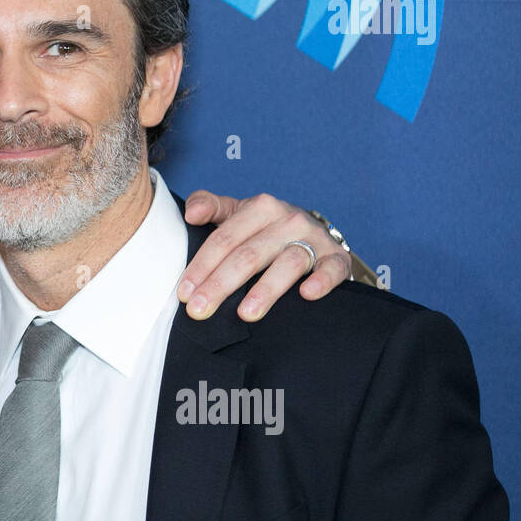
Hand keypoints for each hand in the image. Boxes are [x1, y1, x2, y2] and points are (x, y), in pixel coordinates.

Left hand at [177, 191, 352, 321]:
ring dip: (265, 290)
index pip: (224, 239)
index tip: (184, 294)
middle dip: (221, 285)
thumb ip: (210, 206)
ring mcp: (314, 238)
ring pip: (287, 263)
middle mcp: (288, 219)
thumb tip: (191, 213)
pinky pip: (332, 268)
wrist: (313, 232)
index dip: (201, 267)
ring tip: (245, 314)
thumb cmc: (266, 227)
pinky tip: (307, 295)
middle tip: (200, 311)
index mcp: (260, 207)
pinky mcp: (336, 257)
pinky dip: (322, 280)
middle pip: (249, 255)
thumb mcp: (238, 212)